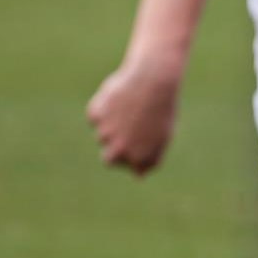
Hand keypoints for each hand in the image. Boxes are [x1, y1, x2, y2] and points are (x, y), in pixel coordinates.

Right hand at [86, 57, 180, 175]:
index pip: (124, 165)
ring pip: (102, 134)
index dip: (129, 152)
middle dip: (115, 146)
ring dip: (112, 124)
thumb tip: (138, 176)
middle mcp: (119, 149)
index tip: (137, 137)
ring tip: (131, 107)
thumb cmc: (161, 108)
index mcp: (138, 157)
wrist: (153, 80)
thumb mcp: (162, 136)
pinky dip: (104, 108)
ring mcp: (105, 133)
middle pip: (108, 159)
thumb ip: (149, 158)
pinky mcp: (95, 116)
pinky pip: (96, 116)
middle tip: (128, 128)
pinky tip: (119, 98)